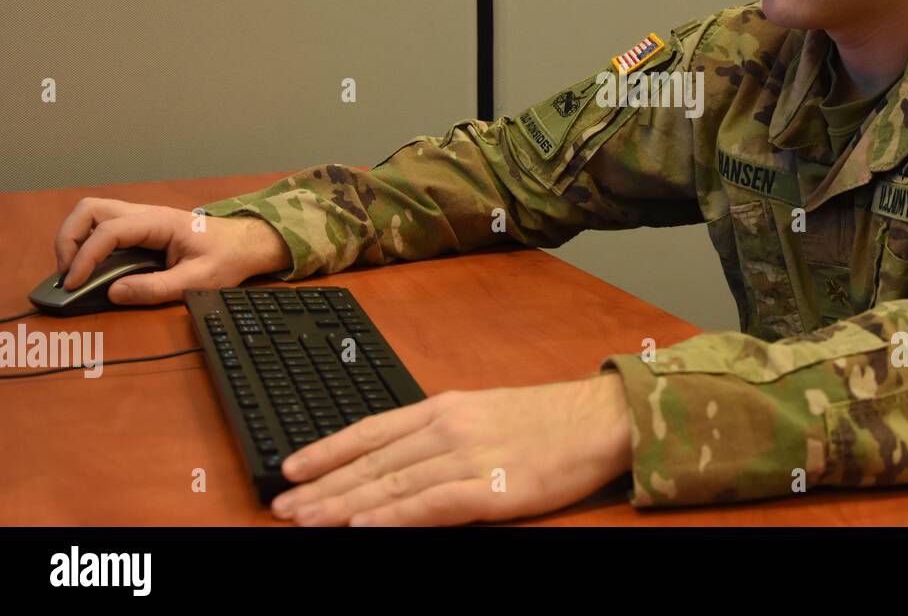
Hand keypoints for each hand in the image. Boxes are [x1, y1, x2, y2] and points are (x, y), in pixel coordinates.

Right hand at [54, 197, 291, 305]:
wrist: (245, 244)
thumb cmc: (227, 258)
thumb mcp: (198, 280)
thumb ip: (156, 288)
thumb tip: (114, 293)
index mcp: (160, 222)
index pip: (108, 231)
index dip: (85, 257)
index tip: (73, 284)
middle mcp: (146, 213)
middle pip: (90, 209)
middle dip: (69, 238)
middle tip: (68, 273)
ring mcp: (141, 218)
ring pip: (93, 213)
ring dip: (75, 238)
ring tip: (74, 271)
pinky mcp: (140, 227)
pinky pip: (104, 226)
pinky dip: (87, 241)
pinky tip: (89, 266)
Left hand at [271, 373, 633, 525]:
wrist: (597, 418)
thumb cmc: (547, 419)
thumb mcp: (484, 412)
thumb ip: (440, 433)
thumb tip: (396, 459)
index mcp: (445, 407)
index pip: (370, 429)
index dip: (326, 450)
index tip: (290, 468)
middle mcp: (448, 428)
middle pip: (372, 462)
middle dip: (323, 486)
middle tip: (282, 507)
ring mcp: (468, 457)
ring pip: (392, 484)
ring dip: (343, 505)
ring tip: (305, 520)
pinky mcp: (492, 487)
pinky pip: (432, 504)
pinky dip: (394, 516)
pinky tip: (364, 526)